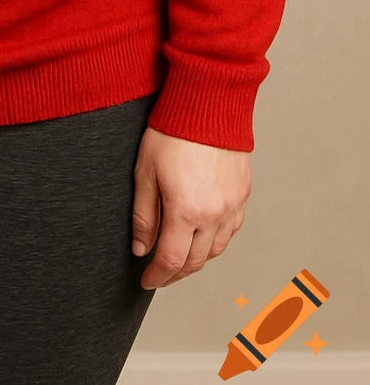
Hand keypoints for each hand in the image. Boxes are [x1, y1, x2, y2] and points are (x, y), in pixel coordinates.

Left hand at [132, 126, 250, 288]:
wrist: (208, 103)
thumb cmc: (172, 132)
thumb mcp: (145, 172)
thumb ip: (144, 216)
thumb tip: (141, 248)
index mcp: (187, 212)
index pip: (171, 260)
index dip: (157, 275)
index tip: (146, 281)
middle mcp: (214, 215)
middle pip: (196, 261)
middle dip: (176, 273)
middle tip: (160, 274)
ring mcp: (232, 206)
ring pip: (216, 249)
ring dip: (197, 260)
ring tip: (179, 258)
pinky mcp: (243, 194)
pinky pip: (231, 230)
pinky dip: (215, 241)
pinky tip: (204, 236)